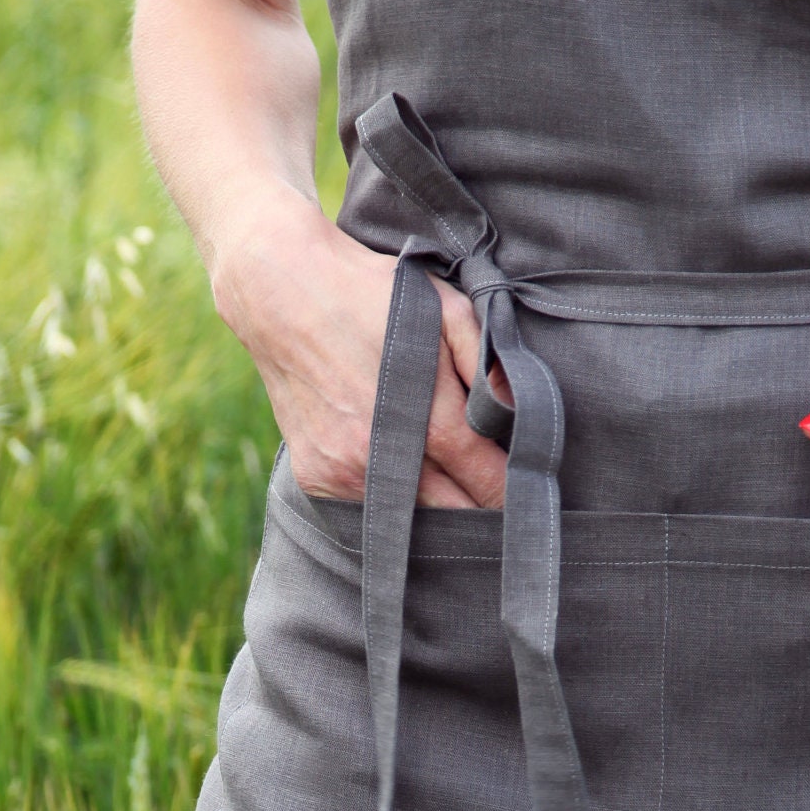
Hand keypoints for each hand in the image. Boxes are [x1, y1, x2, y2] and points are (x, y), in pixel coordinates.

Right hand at [211, 188, 507, 507]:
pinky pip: (366, 507)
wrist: (281, 291)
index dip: (513, 494)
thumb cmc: (370, 294)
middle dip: (479, 508)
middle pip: (452, 513)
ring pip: (408, 518)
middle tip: (498, 497)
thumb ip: (487, 361)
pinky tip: (398, 470)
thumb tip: (517, 411)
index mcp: (425, 421)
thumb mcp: (445, 308)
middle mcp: (382, 457)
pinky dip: (388, 497)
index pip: (487, 482)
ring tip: (453, 485)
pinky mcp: (315, 476)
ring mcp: (343, 471)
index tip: (529, 495)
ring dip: (435, 507)